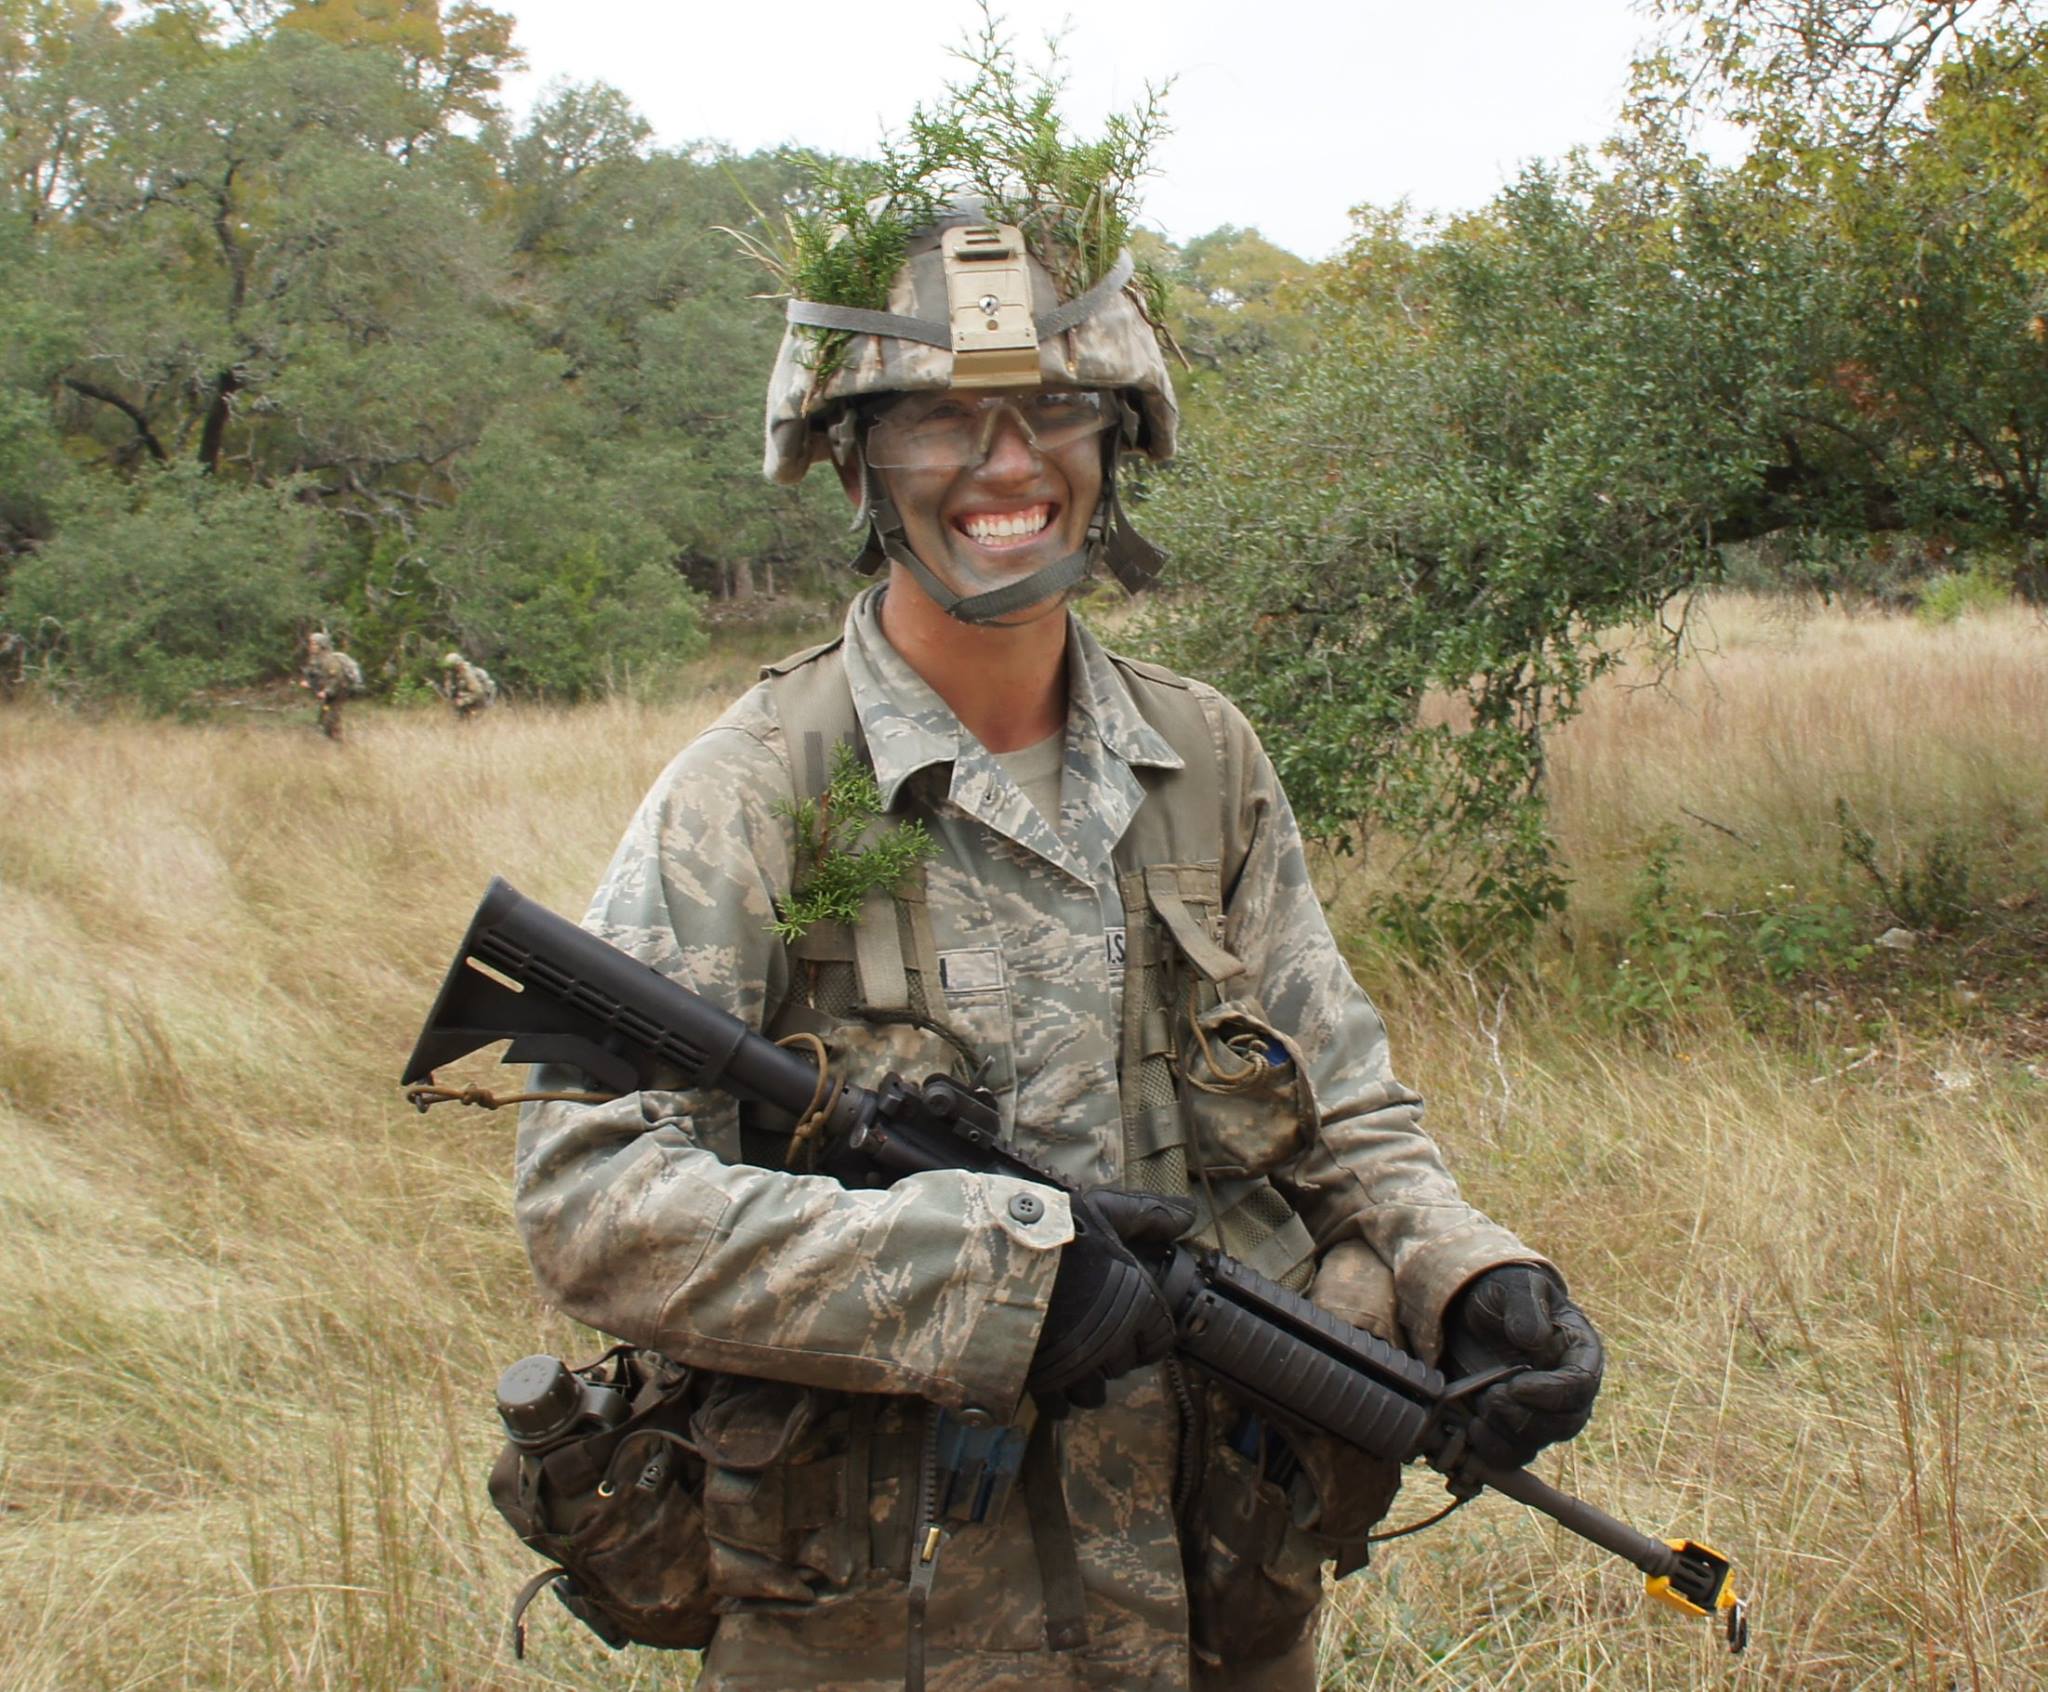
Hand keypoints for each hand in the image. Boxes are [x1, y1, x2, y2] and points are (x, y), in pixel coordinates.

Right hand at [1026, 1188, 1193, 1413]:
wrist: (998, 1258)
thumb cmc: (1056, 1232)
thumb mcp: (1105, 1209)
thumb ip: (1147, 1214)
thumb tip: (1188, 1213)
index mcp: (1136, 1305)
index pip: (1159, 1339)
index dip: (1146, 1332)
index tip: (1130, 1323)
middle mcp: (1113, 1343)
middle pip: (1124, 1366)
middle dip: (1113, 1353)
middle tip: (1094, 1332)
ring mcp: (1077, 1366)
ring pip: (1093, 1392)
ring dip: (1086, 1378)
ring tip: (1072, 1358)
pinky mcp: (1043, 1381)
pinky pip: (1058, 1406)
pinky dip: (1056, 1397)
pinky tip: (1048, 1375)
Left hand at [1442, 1265, 1603, 1471]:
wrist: (1470, 1309)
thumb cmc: (1500, 1292)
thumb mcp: (1512, 1284)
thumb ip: (1525, 1305)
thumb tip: (1534, 1340)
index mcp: (1578, 1352)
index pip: (1581, 1384)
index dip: (1552, 1393)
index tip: (1517, 1385)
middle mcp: (1567, 1389)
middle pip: (1564, 1423)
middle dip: (1526, 1417)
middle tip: (1492, 1397)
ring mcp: (1541, 1411)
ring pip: (1537, 1442)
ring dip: (1506, 1433)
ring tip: (1480, 1404)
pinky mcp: (1512, 1426)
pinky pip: (1511, 1453)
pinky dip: (1491, 1448)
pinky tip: (1472, 1428)